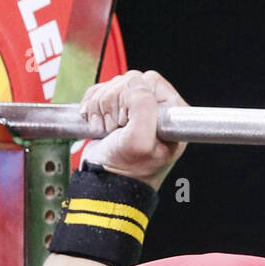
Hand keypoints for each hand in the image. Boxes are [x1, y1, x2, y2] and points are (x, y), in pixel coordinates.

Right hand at [79, 70, 187, 188]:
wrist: (105, 184)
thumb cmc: (127, 171)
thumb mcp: (139, 142)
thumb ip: (144, 108)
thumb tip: (136, 83)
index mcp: (172, 116)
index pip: (149, 81)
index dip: (132, 96)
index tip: (126, 120)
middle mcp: (157, 111)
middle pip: (129, 81)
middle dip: (113, 103)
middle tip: (114, 127)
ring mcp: (136, 110)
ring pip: (113, 86)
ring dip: (101, 107)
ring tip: (105, 130)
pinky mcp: (117, 112)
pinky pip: (100, 91)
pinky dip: (92, 106)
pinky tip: (97, 124)